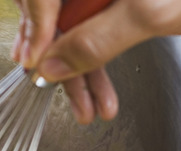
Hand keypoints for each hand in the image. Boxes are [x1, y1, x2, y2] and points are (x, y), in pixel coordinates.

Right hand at [12, 0, 180, 122]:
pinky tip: (102, 84)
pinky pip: (101, 28)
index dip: (39, 42)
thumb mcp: (145, 18)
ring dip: (88, 71)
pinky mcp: (126, 0)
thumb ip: (93, 41)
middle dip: (68, 67)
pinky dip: (101, 58)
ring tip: (95, 110)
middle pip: (64, 20)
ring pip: (84, 29)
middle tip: (74, 105)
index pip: (49, 6)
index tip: (36, 75)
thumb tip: (49, 66)